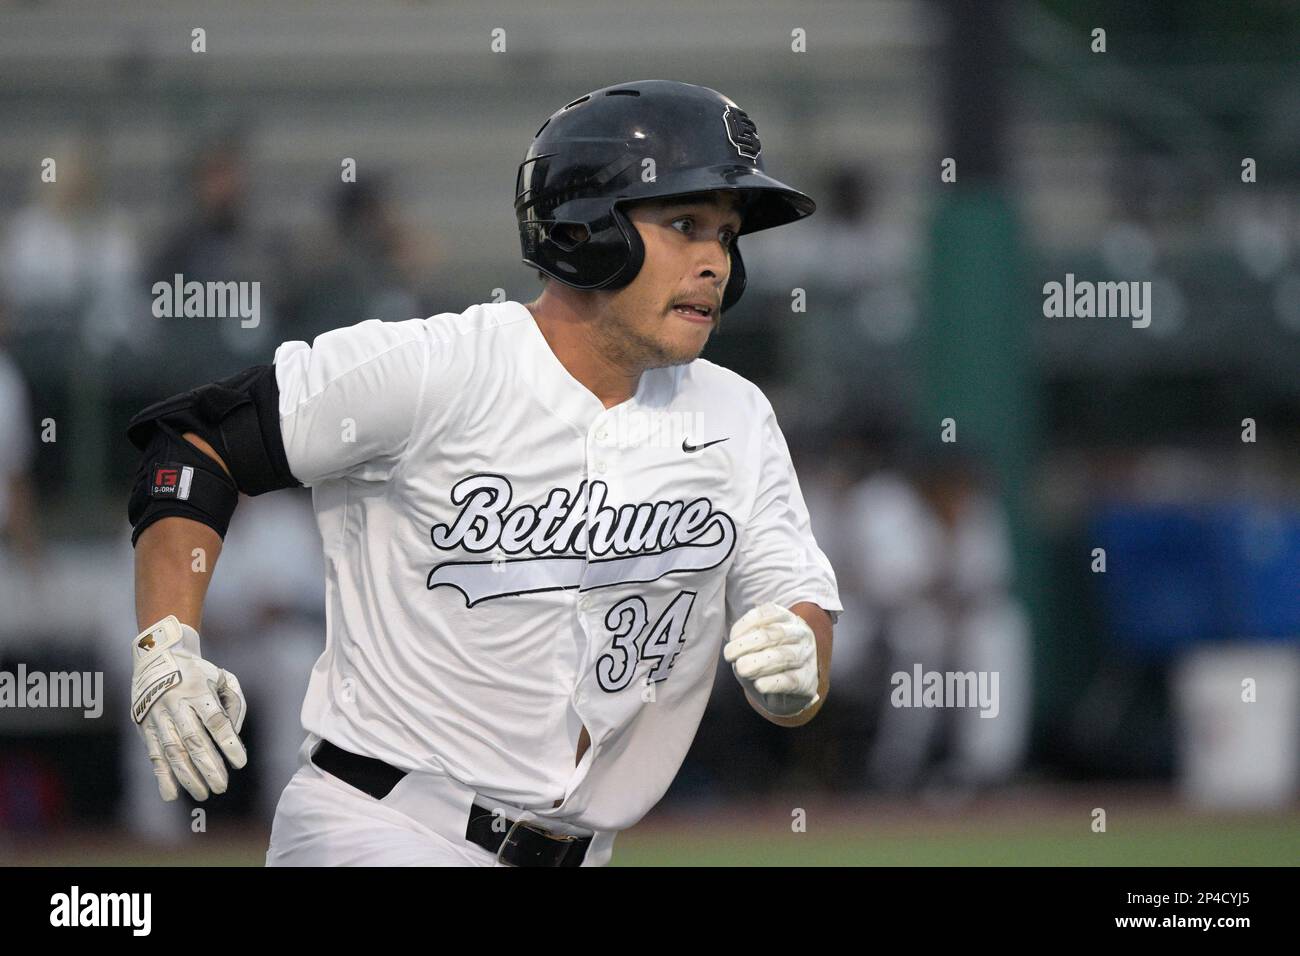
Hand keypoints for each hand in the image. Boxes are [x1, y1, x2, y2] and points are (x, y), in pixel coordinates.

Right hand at [131, 615, 247, 800]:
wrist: (157, 656)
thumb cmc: (197, 672)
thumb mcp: (222, 677)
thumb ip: (234, 702)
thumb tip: (235, 733)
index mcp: (198, 691)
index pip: (215, 722)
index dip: (228, 744)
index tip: (240, 763)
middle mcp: (176, 705)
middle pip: (194, 740)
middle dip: (209, 766)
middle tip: (222, 787)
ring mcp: (158, 718)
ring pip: (173, 751)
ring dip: (187, 776)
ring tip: (203, 793)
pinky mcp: (144, 727)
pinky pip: (153, 755)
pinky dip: (162, 776)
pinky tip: (171, 795)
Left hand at [723, 603, 819, 716]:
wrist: (789, 688)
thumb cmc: (767, 658)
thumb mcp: (756, 643)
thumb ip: (745, 640)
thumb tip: (733, 649)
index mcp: (787, 618)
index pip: (767, 613)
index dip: (746, 624)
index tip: (732, 637)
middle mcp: (800, 633)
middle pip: (775, 634)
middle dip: (748, 643)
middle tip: (729, 654)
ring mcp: (807, 657)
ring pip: (784, 656)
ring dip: (759, 662)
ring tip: (741, 668)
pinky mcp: (807, 681)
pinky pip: (790, 680)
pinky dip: (773, 682)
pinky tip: (759, 685)